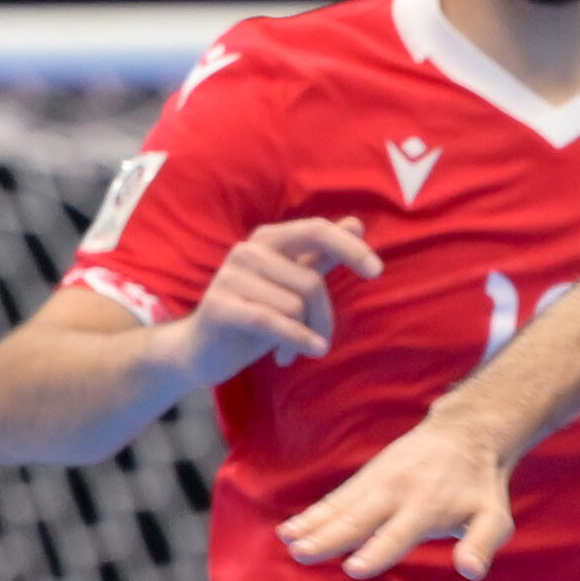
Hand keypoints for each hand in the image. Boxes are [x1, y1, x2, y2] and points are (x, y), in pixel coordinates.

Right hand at [163, 218, 380, 381]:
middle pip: (311, 282)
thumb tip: (356, 224)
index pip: (316, 231)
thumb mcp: (292, 286)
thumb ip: (322, 256)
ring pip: (295, 305)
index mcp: (269, 240)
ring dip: (303, 335)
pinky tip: (296, 356)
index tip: (376, 271)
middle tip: (320, 339)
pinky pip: (272, 321)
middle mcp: (248, 251)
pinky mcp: (219, 305)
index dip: (349, 248)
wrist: (202, 349)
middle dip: (323, 318)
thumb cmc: (256, 314)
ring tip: (290, 348)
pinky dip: (294, 339)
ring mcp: (230, 276)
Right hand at [279, 411, 517, 580]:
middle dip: (330, 537)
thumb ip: (483, 542)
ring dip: (313, 524)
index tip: (354, 567)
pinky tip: (290, 529)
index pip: (400, 533)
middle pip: (360, 518)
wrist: (464, 433)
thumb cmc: (480, 486)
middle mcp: (397, 492)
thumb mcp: (494, 516)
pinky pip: (336, 498)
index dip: (378, 550)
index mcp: (427, 506)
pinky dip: (313, 513)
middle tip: (303, 554)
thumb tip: (472, 570)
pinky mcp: (366, 477)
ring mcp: (377, 482)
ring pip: (341, 506)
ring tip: (288, 541)